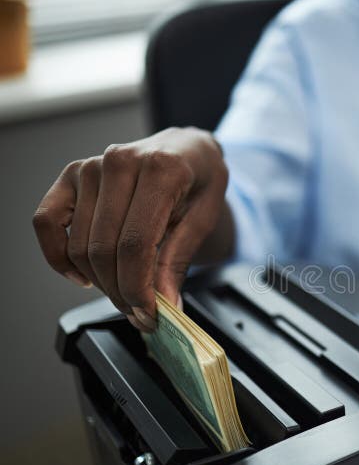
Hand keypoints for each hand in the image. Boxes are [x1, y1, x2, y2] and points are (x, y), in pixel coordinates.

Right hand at [32, 127, 228, 330]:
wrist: (187, 149)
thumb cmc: (199, 180)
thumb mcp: (205, 218)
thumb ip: (179, 259)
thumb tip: (164, 303)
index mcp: (162, 170)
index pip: (135, 244)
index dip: (138, 289)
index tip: (150, 315)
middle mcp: (120, 162)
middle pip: (104, 249)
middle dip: (121, 292)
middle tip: (140, 313)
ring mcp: (90, 167)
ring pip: (79, 245)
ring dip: (98, 282)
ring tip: (124, 294)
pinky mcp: (71, 175)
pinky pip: (46, 222)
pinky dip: (58, 256)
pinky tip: (82, 276)